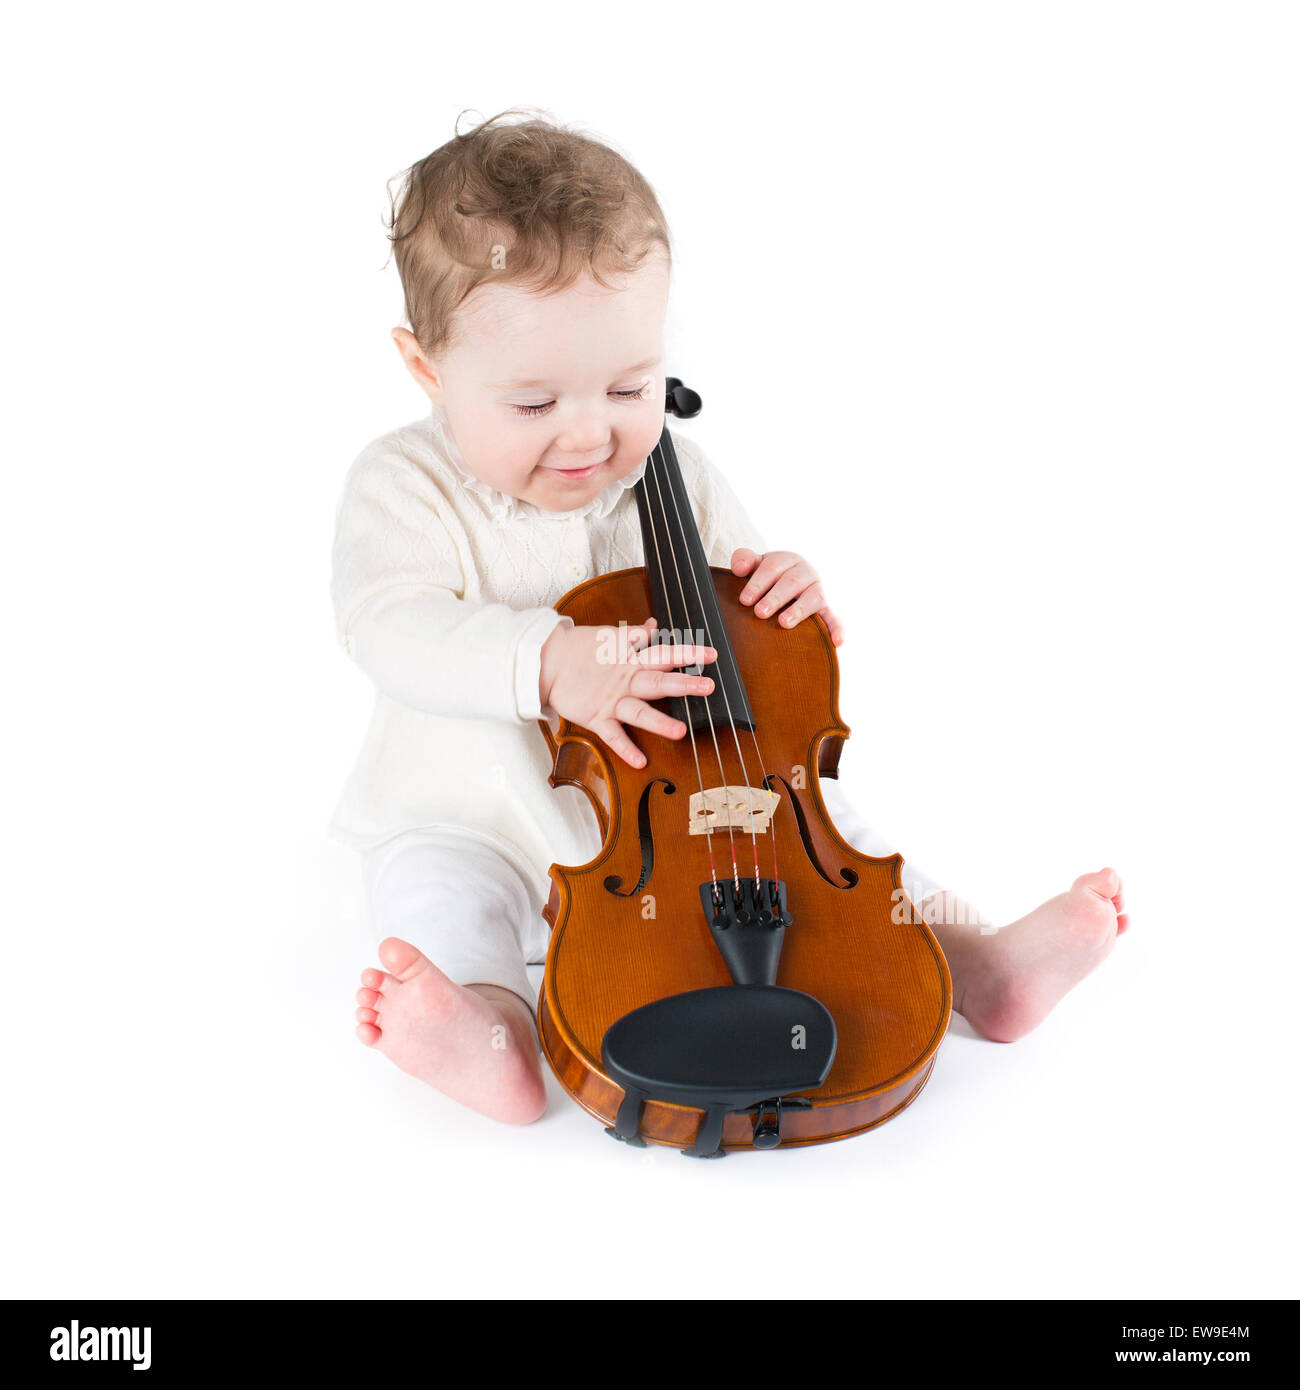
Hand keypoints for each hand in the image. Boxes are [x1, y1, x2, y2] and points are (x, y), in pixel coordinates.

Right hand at [539, 617, 716, 769]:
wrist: (545, 661)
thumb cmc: (579, 650)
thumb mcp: (609, 639)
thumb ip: (635, 636)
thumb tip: (653, 626)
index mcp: (631, 659)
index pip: (664, 654)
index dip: (687, 654)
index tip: (712, 655)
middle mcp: (625, 680)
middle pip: (657, 682)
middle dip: (683, 685)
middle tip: (708, 687)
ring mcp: (612, 700)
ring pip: (638, 712)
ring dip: (659, 722)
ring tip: (680, 732)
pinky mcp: (596, 717)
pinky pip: (612, 736)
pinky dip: (625, 749)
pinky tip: (641, 761)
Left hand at [731, 549, 844, 645]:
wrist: (788, 581)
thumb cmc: (768, 575)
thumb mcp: (755, 564)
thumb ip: (744, 560)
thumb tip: (739, 568)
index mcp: (787, 560)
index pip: (772, 567)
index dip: (758, 583)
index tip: (745, 600)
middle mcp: (805, 572)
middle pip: (792, 582)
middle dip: (775, 597)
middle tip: (760, 612)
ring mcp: (818, 590)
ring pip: (813, 598)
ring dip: (799, 610)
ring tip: (784, 623)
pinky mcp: (825, 608)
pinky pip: (833, 617)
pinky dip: (836, 628)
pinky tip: (837, 642)